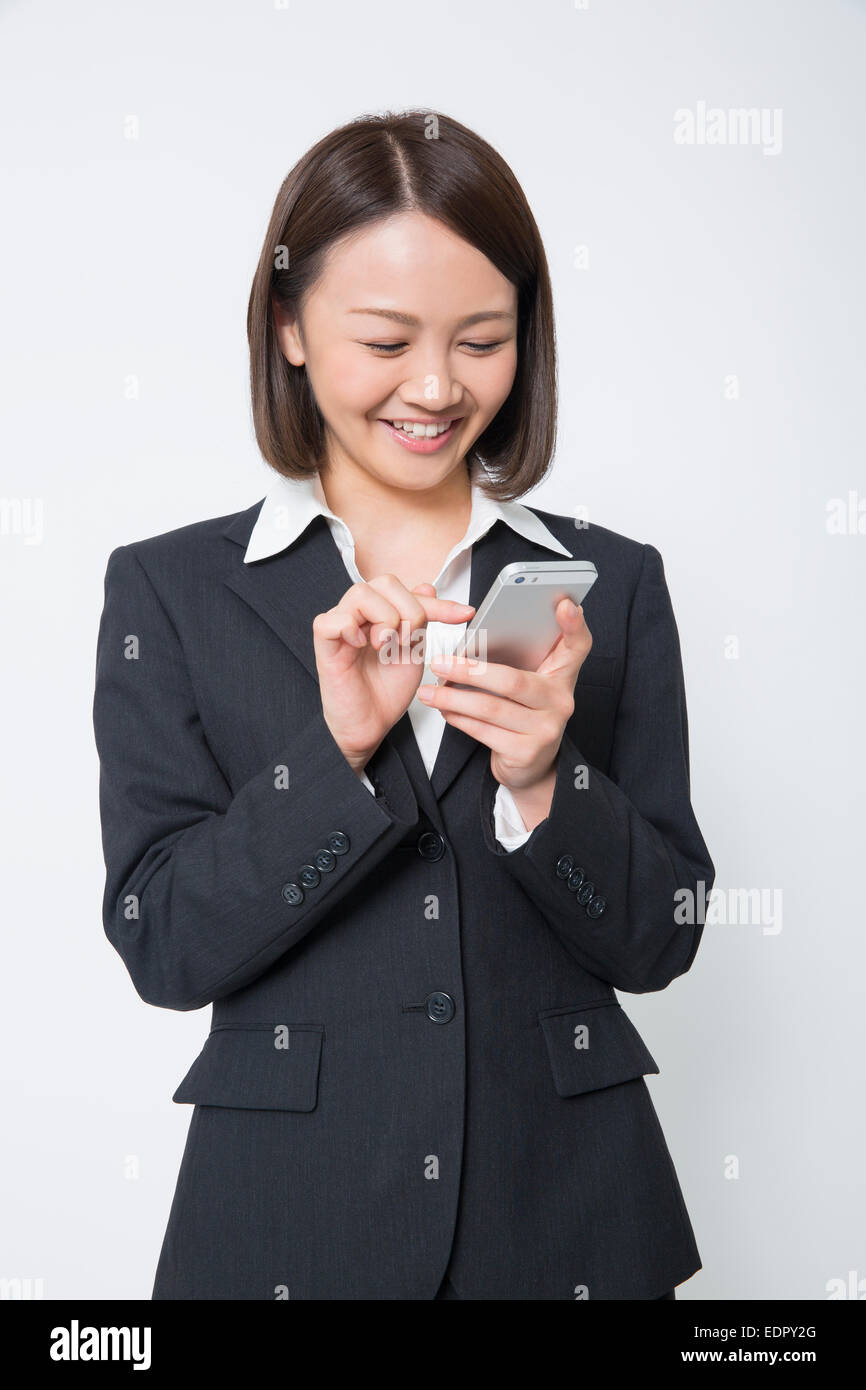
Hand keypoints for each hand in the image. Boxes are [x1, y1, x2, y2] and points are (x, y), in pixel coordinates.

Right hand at [314, 576, 474, 772]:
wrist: (372, 724)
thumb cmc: (386, 691)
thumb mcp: (414, 651)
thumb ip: (420, 620)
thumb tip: (428, 586)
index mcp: (381, 613)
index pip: (408, 591)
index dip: (438, 602)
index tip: (464, 614)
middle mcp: (359, 614)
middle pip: (385, 582)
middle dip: (409, 609)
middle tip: (409, 640)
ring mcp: (340, 627)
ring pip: (360, 593)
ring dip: (384, 618)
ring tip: (385, 645)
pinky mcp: (324, 645)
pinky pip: (330, 620)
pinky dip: (350, 628)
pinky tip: (360, 646)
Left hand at [417, 597, 591, 817]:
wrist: (529, 766)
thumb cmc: (524, 713)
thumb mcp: (529, 683)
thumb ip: (516, 659)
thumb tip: (473, 638)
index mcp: (562, 675)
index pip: (578, 645)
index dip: (574, 625)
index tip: (565, 604)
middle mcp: (560, 701)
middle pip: (513, 681)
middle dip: (469, 671)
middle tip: (438, 662)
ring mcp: (546, 729)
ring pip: (491, 708)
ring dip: (454, 698)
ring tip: (429, 691)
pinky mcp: (526, 752)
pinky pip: (484, 731)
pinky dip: (459, 719)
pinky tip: (445, 710)